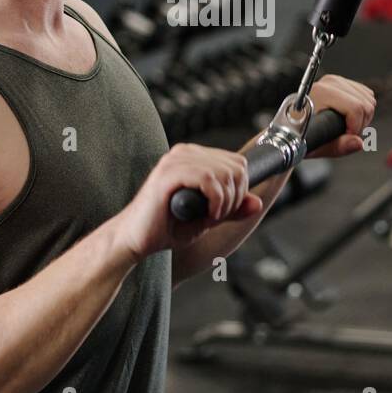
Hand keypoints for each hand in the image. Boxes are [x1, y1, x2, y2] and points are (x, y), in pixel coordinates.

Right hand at [114, 143, 263, 260]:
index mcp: (193, 157)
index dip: (240, 189)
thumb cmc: (166, 228)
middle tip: (219, 216)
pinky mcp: (168, 173)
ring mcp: (175, 160)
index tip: (226, 211)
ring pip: (225, 172)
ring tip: (212, 217)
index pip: (237, 163)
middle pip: (236, 166)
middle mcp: (185, 152)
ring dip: (226, 201)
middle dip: (236, 196)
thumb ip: (231, 209)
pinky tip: (207, 215)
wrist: (134, 240)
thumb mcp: (208, 219)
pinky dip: (216, 200)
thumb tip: (257, 202)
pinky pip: (209, 179)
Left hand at [304, 74, 375, 158]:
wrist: (292, 124)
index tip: (346, 136)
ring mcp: (337, 81)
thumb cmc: (301, 134)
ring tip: (346, 126)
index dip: (356, 127)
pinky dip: (363, 109)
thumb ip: (339, 146)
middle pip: (366, 104)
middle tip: (346, 133)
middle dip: (361, 124)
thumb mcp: (318, 146)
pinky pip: (367, 95)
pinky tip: (349, 117)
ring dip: (363, 117)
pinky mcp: (343, 82)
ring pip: (369, 99)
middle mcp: (330, 83)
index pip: (356, 108)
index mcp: (322, 93)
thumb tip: (358, 142)